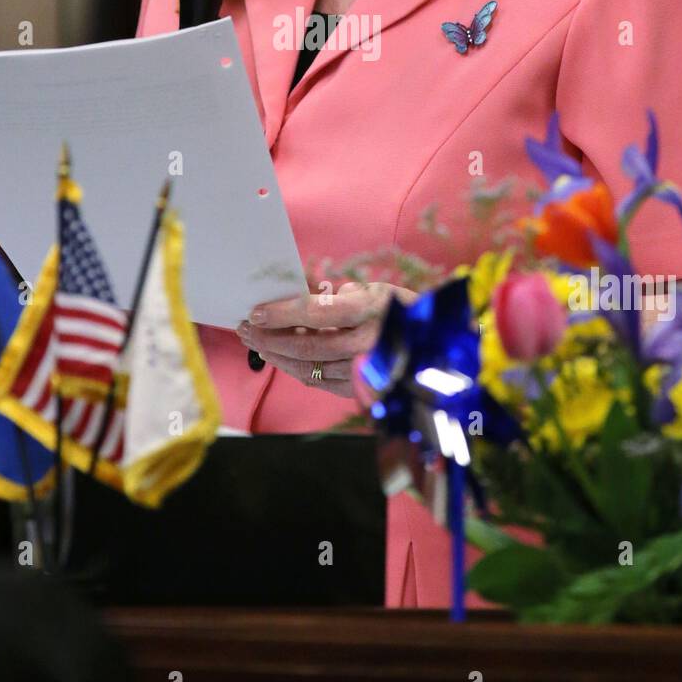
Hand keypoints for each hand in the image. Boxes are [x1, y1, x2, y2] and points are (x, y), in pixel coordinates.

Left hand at [236, 281, 418, 398]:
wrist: (438, 350)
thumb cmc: (405, 311)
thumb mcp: (377, 290)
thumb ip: (341, 293)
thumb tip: (306, 292)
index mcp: (371, 312)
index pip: (316, 312)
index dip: (282, 313)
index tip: (255, 312)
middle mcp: (367, 345)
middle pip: (305, 346)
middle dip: (268, 338)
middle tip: (244, 329)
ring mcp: (364, 372)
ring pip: (307, 368)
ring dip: (276, 355)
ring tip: (255, 342)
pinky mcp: (361, 390)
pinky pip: (318, 381)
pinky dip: (295, 368)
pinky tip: (279, 357)